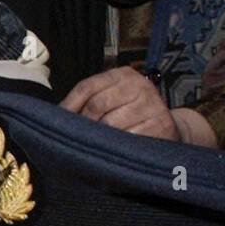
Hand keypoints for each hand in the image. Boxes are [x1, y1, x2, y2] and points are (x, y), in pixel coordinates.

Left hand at [60, 66, 180, 140]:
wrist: (169, 127)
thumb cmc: (131, 113)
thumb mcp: (112, 98)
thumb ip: (89, 100)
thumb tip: (58, 114)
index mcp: (123, 75)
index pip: (87, 86)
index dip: (69, 105)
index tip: (55, 121)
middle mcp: (139, 85)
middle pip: (97, 104)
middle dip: (83, 123)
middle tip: (75, 137)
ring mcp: (152, 105)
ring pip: (111, 124)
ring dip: (98, 138)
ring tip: (94, 145)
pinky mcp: (161, 125)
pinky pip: (128, 139)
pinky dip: (117, 147)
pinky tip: (113, 150)